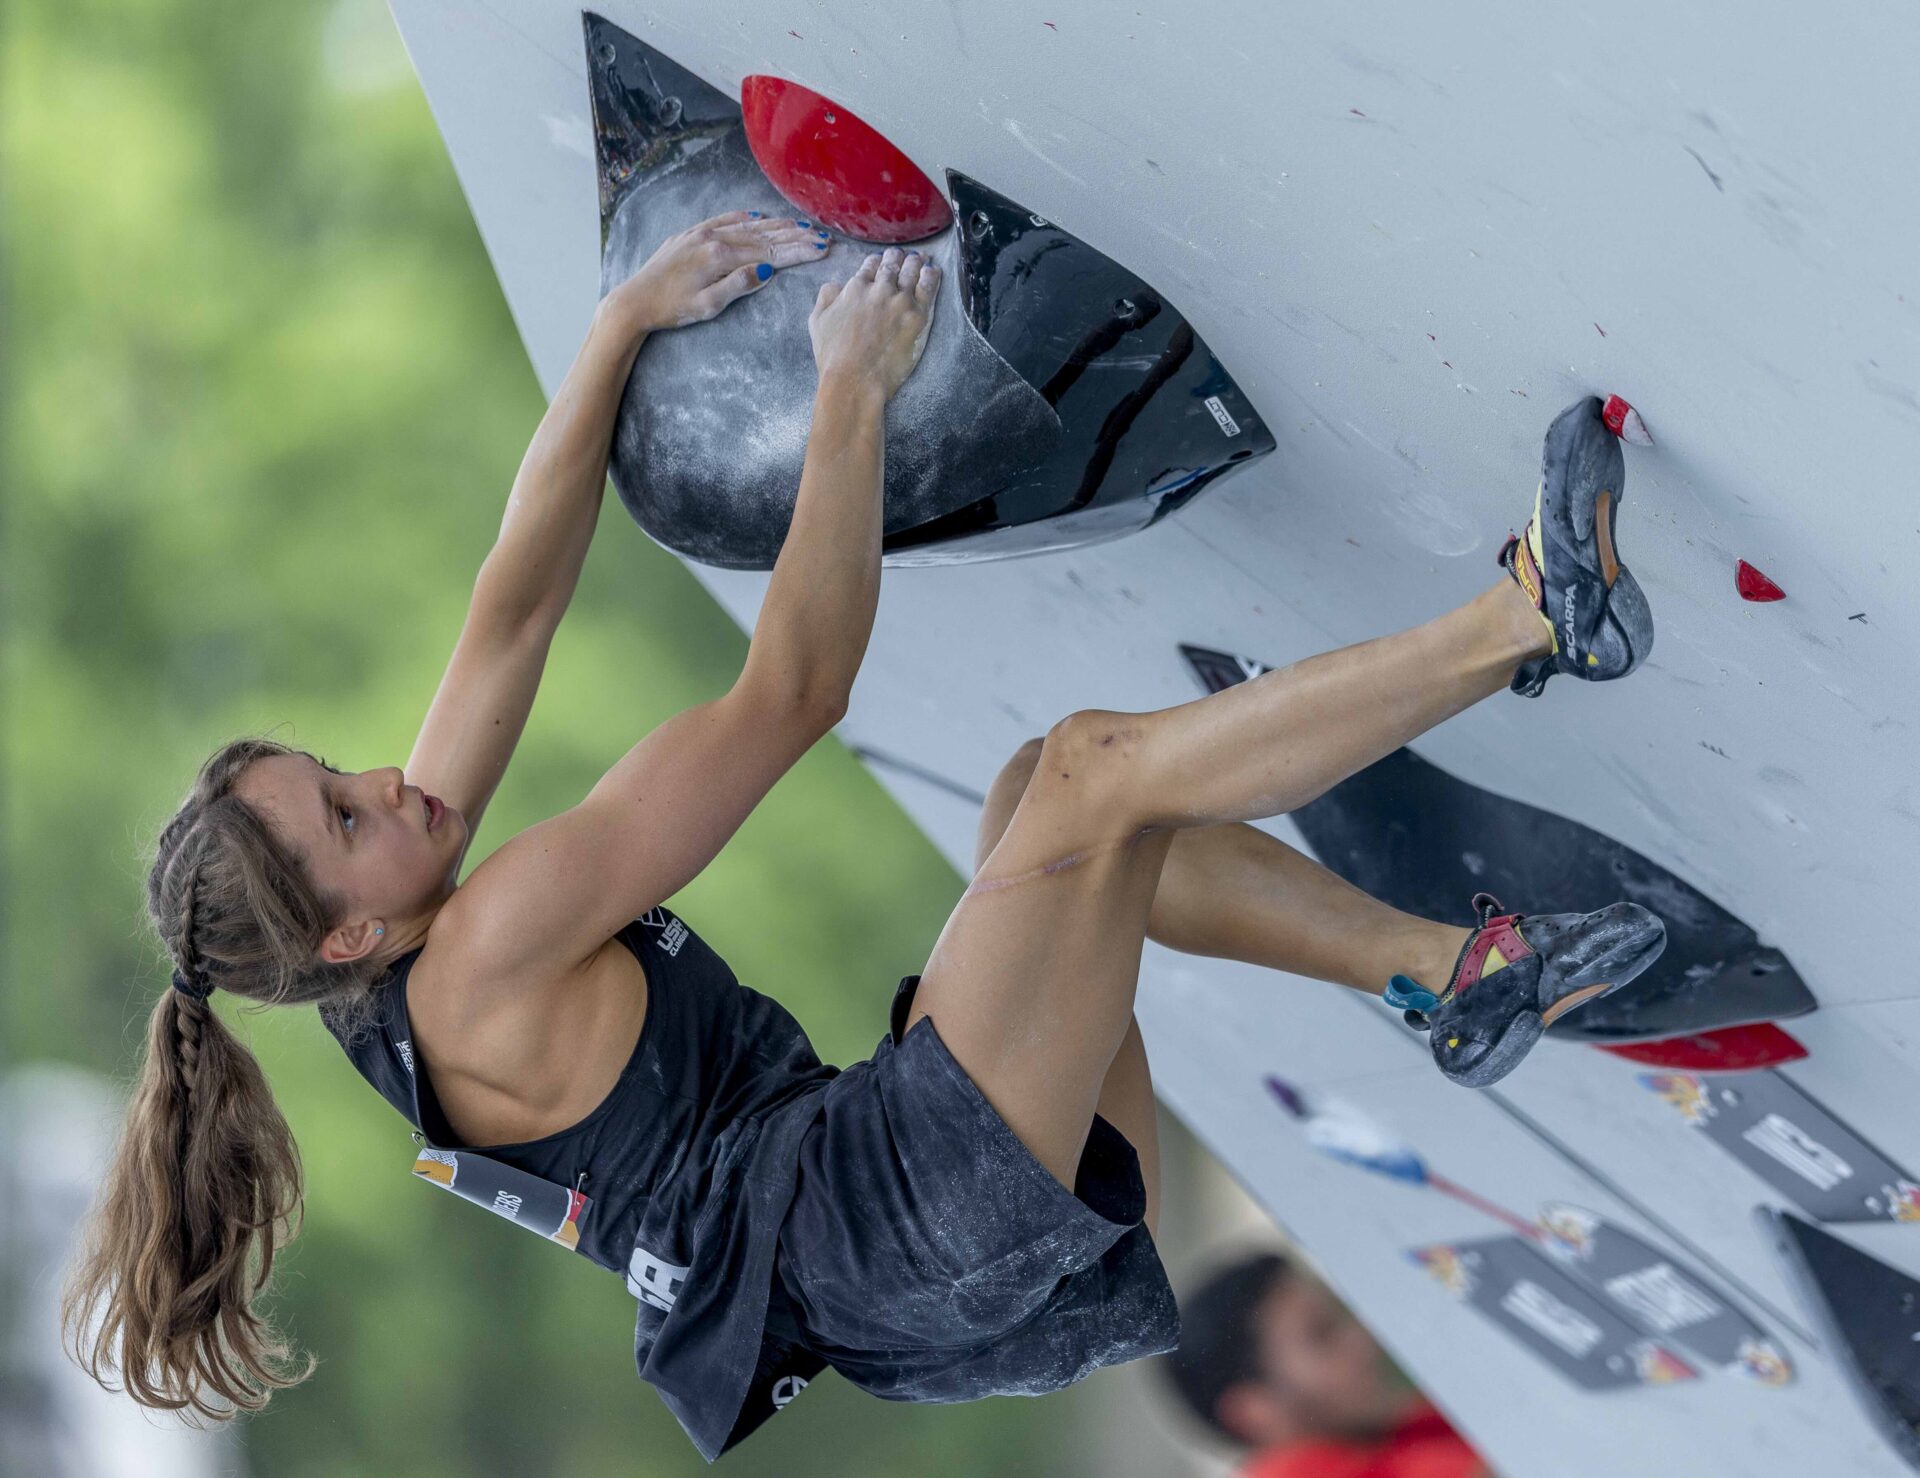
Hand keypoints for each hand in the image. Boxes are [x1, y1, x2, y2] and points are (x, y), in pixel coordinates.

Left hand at [616, 211, 830, 329]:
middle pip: (763, 236)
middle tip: (821, 237)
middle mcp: (713, 238)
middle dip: (794, 237)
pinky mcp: (690, 234)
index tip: (821, 249)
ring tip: (800, 225)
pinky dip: (743, 218)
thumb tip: (766, 271)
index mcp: (720, 257)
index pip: (769, 253)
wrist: (634, 300)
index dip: (798, 252)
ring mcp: (700, 233)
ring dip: (775, 226)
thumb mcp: (708, 306)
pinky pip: (723, 220)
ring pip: (746, 226)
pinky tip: (757, 215)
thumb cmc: (671, 309)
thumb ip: (738, 285)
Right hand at [808, 248, 940, 400]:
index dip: (877, 261)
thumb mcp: (817, 322)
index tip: (882, 260)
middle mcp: (879, 288)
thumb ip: (826, 297)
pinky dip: (932, 276)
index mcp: (855, 287)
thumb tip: (836, 285)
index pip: (870, 266)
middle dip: (898, 259)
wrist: (855, 379)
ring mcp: (900, 300)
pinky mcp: (917, 316)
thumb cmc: (832, 356)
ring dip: (916, 263)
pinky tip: (934, 271)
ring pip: (912, 272)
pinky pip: (928, 288)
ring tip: (920, 259)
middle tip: (904, 256)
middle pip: (893, 265)